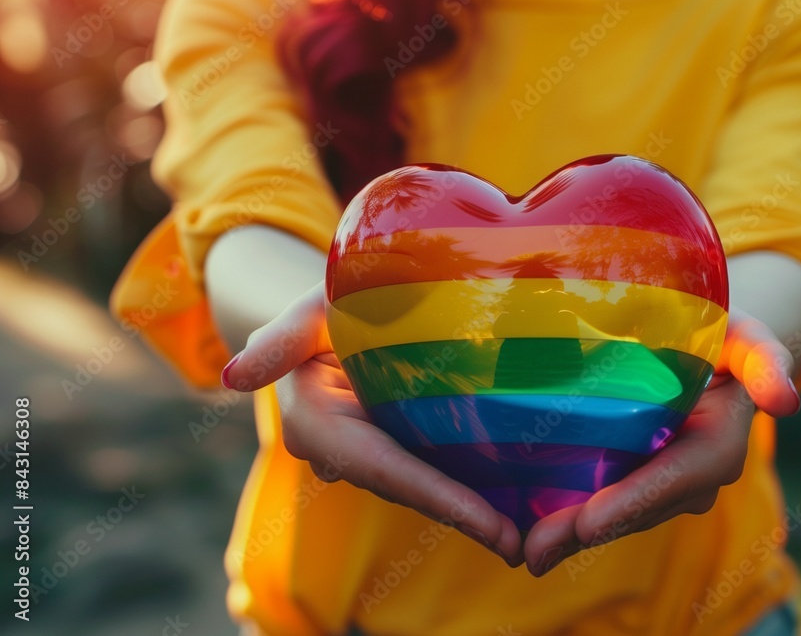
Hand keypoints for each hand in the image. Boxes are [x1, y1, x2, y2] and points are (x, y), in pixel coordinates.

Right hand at [221, 281, 523, 565]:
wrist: (332, 310)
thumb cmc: (325, 302)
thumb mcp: (306, 309)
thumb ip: (278, 340)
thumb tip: (234, 377)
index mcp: (314, 423)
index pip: (383, 466)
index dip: (435, 496)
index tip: (486, 523)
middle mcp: (338, 451)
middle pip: (406, 488)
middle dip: (460, 517)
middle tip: (518, 546)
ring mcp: (364, 452)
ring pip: (417, 486)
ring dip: (467, 512)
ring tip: (519, 537)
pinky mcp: (389, 445)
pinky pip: (426, 470)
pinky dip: (463, 490)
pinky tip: (507, 506)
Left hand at [522, 307, 800, 575]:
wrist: (709, 346)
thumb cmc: (724, 333)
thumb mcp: (747, 336)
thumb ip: (766, 361)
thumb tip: (786, 403)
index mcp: (720, 444)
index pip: (679, 477)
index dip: (636, 499)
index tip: (589, 521)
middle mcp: (694, 476)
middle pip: (640, 508)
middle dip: (589, 531)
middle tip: (536, 550)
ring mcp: (664, 484)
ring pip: (618, 515)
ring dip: (571, 536)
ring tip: (527, 550)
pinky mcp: (635, 478)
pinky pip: (605, 503)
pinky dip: (569, 521)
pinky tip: (528, 535)